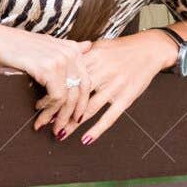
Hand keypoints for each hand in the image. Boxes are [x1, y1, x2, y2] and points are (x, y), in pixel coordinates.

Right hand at [0, 24, 97, 139]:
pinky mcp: (49, 68)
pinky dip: (47, 108)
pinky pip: (56, 96)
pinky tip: (37, 109)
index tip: (73, 118)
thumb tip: (88, 46)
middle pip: (80, 92)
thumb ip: (68, 48)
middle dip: (72, 114)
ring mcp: (61, 60)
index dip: (80, 103)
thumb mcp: (46, 45)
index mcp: (72, 49)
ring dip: (57, 116)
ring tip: (47, 125)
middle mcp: (70, 53)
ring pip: (68, 97)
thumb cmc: (15, 46)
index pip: (86, 82)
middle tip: (61, 128)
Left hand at [29, 31, 175, 143]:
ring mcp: (115, 86)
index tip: (36, 102)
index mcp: (91, 58)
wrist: (150, 48)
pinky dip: (97, 129)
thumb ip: (78, 57)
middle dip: (56, 110)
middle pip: (73, 95)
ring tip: (58, 133)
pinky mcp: (127, 97)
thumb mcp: (97, 47)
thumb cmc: (119, 49)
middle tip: (41, 123)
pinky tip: (85, 140)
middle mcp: (102, 72)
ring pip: (89, 109)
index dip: (50, 90)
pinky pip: (110, 116)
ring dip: (72, 123)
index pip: (65, 76)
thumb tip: (53, 64)